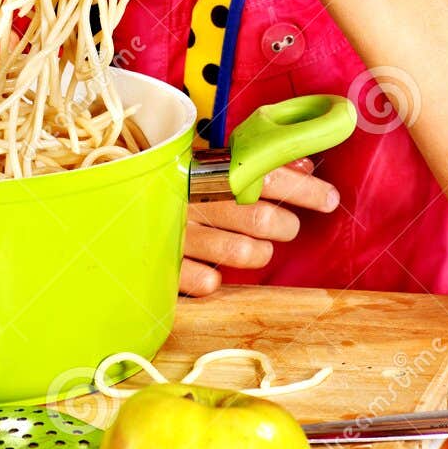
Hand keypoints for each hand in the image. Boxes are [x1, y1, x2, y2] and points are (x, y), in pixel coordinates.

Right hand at [179, 158, 339, 295]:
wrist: (118, 201)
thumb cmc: (179, 186)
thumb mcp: (214, 168)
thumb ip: (260, 165)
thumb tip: (306, 165)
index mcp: (207, 169)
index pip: (266, 174)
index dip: (303, 188)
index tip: (329, 198)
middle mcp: (194, 199)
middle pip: (260, 216)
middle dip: (284, 224)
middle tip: (283, 225)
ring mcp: (179, 232)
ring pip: (243, 252)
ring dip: (259, 253)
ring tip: (255, 248)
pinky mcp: (165, 264)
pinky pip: (206, 282)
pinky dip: (215, 279)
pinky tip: (212, 269)